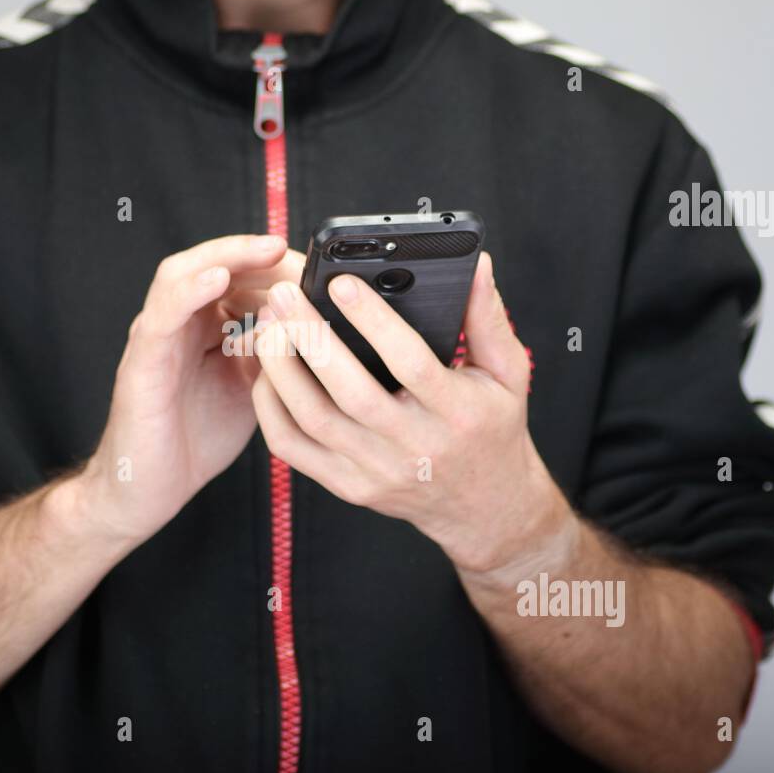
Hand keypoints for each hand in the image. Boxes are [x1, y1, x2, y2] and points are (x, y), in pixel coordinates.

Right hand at [77, 234, 304, 546]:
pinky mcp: (142, 360)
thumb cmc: (199, 436)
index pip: (240, 275)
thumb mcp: (256, 388)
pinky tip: (218, 279)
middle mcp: (181, 322)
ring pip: (184, 273)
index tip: (317, 266)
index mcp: (207, 325)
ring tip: (266, 249)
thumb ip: (280, 356)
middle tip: (298, 250)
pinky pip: (163, 314)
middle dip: (258, 253)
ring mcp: (159, 336)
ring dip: (227, 256)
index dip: (278, 266)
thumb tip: (326, 330)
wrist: (151, 487)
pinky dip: (189, 290)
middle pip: (214, 263)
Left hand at [251, 251, 574, 577]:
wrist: (482, 508)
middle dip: (309, 337)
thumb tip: (476, 264)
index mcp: (457, 413)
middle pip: (349, 392)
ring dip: (281, 368)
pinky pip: (293, 447)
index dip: (373, 320)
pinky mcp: (348, 487)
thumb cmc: (491, 429)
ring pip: (313, 418)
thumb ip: (488, 318)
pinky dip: (271, 407)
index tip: (341, 282)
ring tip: (266, 324)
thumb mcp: (507, 374)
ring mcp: (375, 471)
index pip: (409, 363)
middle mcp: (414, 447)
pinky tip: (266, 371)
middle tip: (282, 295)